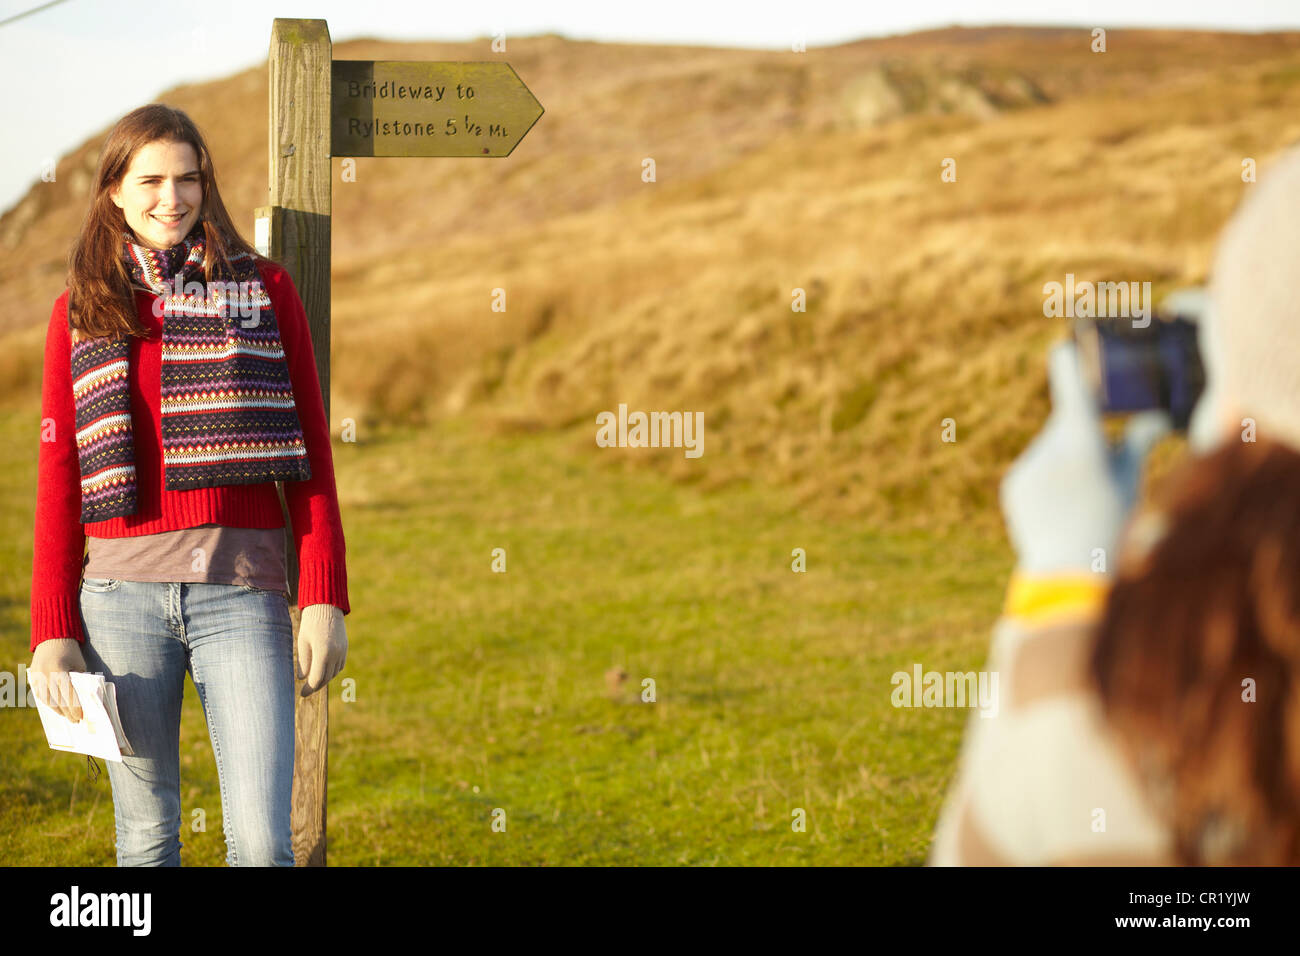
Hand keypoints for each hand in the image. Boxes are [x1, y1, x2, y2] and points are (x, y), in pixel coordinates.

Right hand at [28, 638, 87, 721]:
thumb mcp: (79, 665)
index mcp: (59, 670)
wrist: (53, 637)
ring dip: (56, 709)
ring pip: (46, 699)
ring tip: (66, 715)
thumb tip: (81, 700)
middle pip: (57, 699)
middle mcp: (46, 674)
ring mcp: (37, 676)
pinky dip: (47, 702)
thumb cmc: (71, 651)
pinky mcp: (33, 676)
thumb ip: (78, 681)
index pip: (68, 694)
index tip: (80, 716)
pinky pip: (39, 693)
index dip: (74, 707)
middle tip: (75, 720)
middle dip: (67, 711)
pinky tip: (55, 707)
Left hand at [297, 604, 346, 697]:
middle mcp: (335, 654)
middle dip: (315, 685)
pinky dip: (331, 671)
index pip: (317, 679)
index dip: (309, 688)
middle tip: (306, 690)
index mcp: (323, 653)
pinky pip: (339, 665)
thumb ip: (303, 662)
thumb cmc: (311, 623)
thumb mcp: (302, 642)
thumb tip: (302, 678)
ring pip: (333, 673)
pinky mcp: (345, 648)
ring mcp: (342, 651)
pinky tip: (323, 669)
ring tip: (313, 680)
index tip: (301, 694)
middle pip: (326, 678)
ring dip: (324, 678)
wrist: (327, 607)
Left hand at [1000, 341, 1170, 575]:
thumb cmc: (1113, 524)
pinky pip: (1034, 472)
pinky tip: (1061, 510)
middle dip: (1082, 436)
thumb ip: (1137, 443)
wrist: (1070, 573)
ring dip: (1065, 465)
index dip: (1069, 362)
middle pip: (1066, 425)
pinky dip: (1047, 483)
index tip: (1064, 346)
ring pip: (1051, 451)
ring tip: (1081, 501)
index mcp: (1082, 439)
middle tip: (1098, 472)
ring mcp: (1026, 465)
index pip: (1072, 385)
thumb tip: (1154, 417)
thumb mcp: (1132, 481)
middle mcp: (1048, 446)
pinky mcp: (1013, 485)